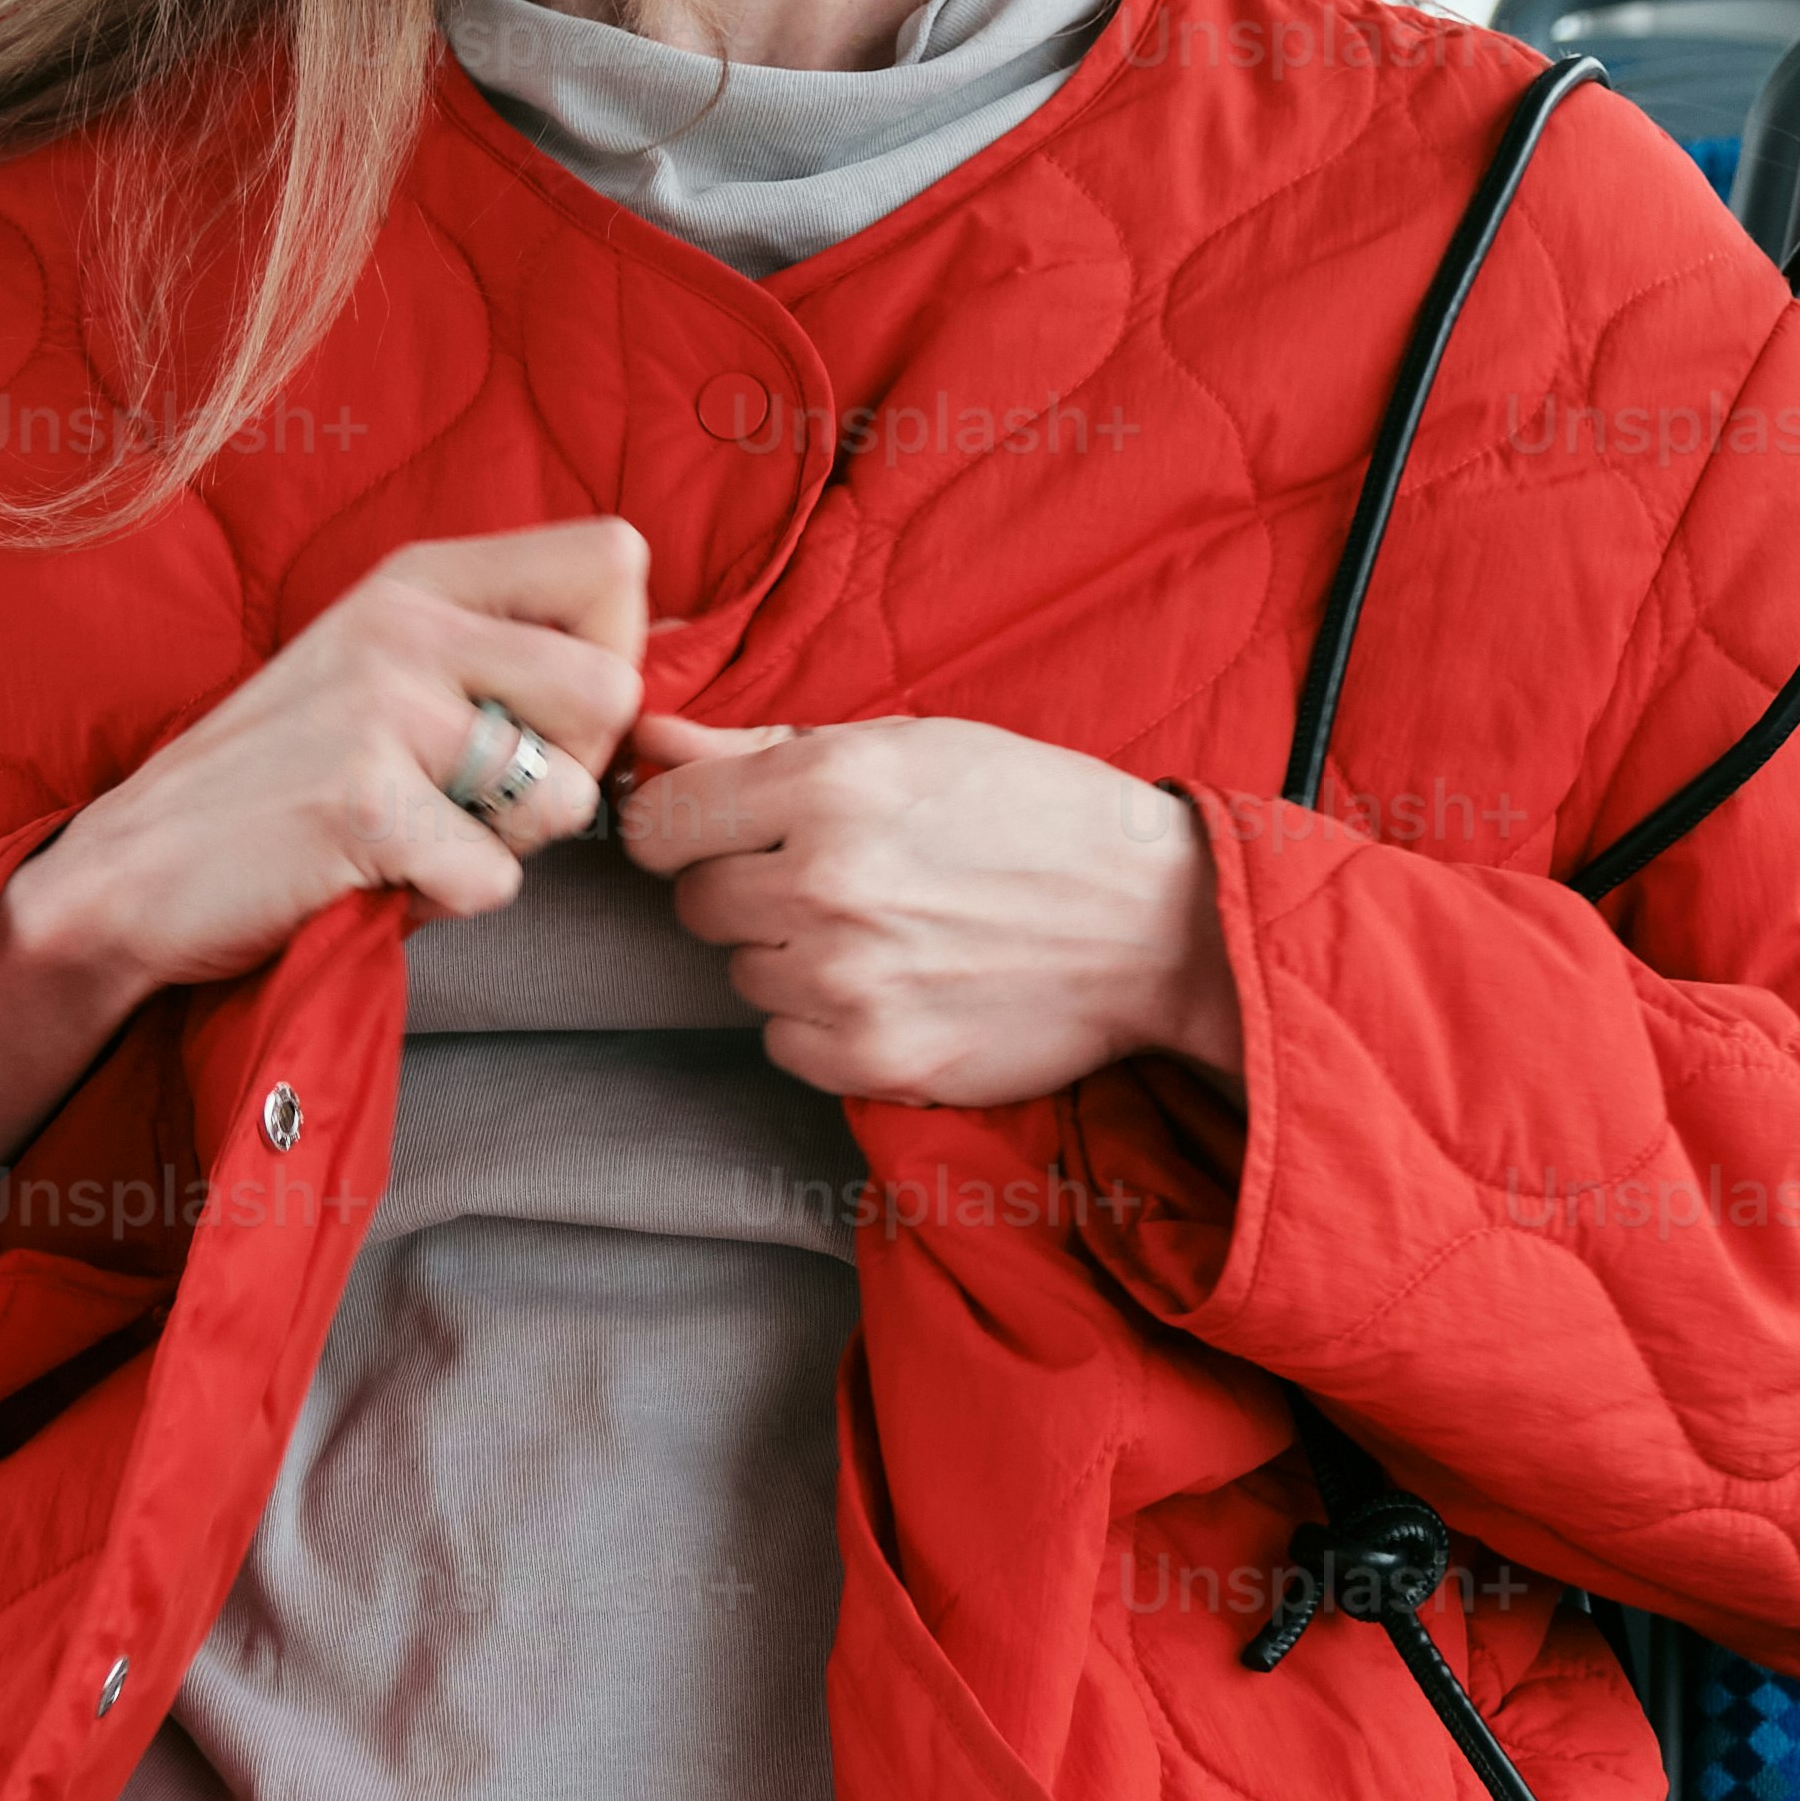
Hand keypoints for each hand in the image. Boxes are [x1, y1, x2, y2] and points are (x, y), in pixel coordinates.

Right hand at [0, 520, 652, 1204]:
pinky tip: (376, 876)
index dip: (616, 651)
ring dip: (509, 847)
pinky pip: (494, 881)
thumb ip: (503, 647)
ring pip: (566, 794)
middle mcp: (406, 621)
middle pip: (614, 687)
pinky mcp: (361, 802)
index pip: (615, 558)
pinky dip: (446, 904)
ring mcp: (381, 707)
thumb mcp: (386, 668)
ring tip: (418, 835)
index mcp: (421, 577)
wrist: (133, 869)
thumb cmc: (282, 781)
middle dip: (572, 772)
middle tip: (479, 801)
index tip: (544, 714)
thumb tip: (664, 646)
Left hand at [611, 713, 1240, 1107]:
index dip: (679, 828)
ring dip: (790, 956)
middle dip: (745, 888)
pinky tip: (894, 986)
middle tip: (836, 878)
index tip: (716, 833)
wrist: (1156, 924)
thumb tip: (643, 740)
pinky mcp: (876, 1060)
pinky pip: (784, 1043)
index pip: (657, 824)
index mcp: (828, 783)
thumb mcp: (904, 746)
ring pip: (741, 974)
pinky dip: (822, 1023)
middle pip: (696, 903)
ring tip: (884, 930)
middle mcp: (826, 882)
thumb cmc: (1030, 814)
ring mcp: (849, 980)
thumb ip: (757, 747)